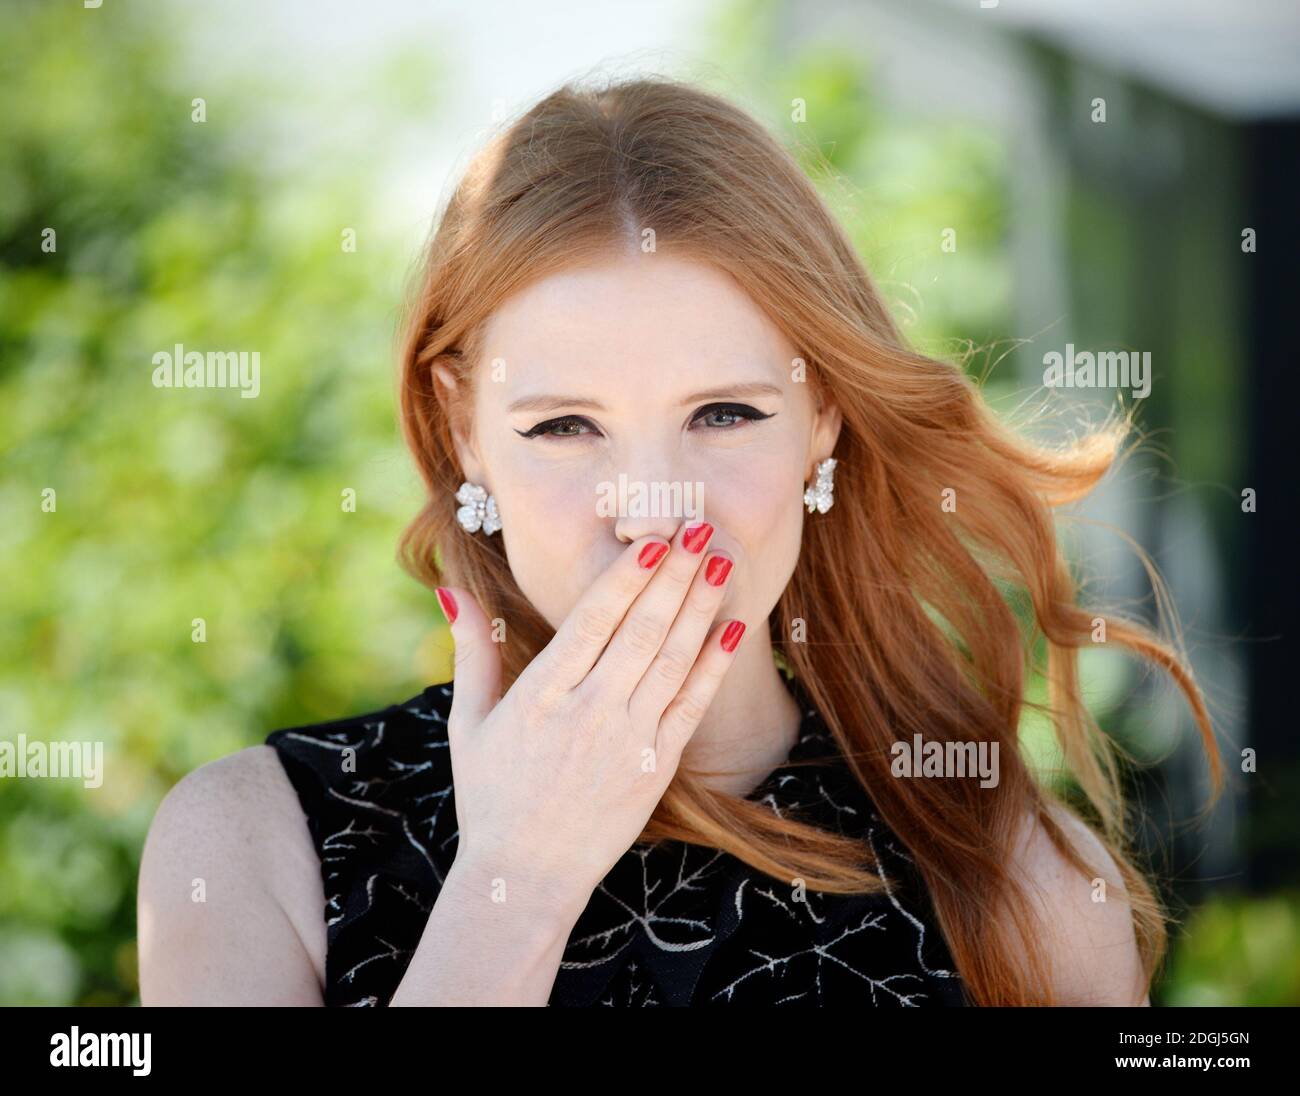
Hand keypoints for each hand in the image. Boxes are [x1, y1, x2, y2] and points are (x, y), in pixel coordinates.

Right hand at [434, 518, 744, 908]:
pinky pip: (690, 707)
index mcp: (541, 696)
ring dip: (700, 609)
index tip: (654, 538)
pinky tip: (730, 631)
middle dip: (675, 577)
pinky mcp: (655, 767)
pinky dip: (712, 668)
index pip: (592, 622)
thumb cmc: (490, 795)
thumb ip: (472, 653)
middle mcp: (588, 713)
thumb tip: (453, 590)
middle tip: (703, 529)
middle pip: (641, 632)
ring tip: (722, 563)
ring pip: (672, 662)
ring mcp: (627, 741)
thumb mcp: (467, 723)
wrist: (525, 875)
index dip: (628, 577)